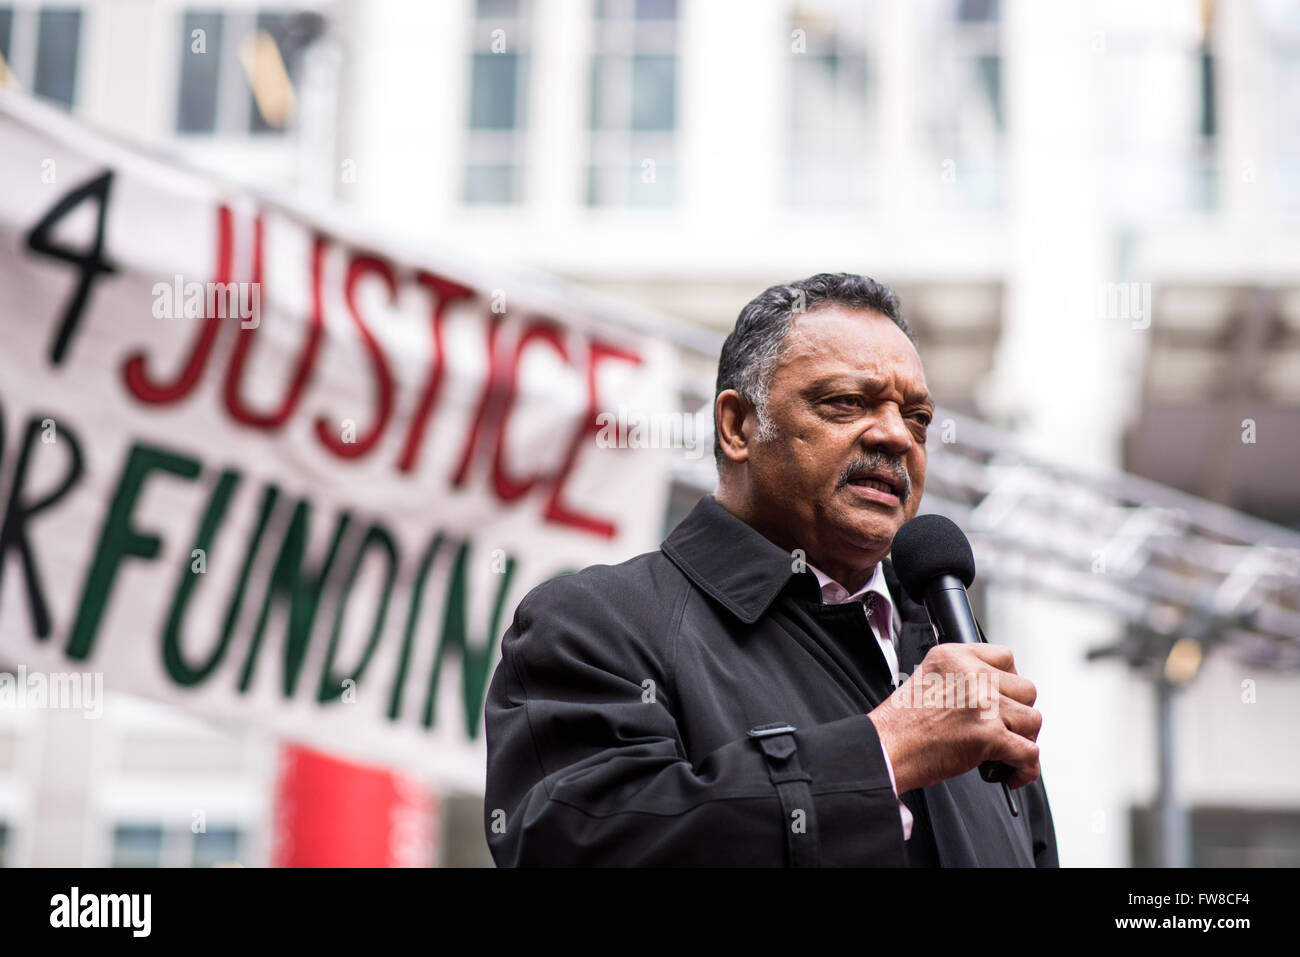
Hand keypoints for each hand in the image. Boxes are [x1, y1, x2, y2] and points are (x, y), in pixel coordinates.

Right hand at [867, 643, 1041, 792]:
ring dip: (1023, 738)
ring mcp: (983, 704)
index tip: (1004, 697)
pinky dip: (1027, 769)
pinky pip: (1029, 752)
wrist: (885, 748)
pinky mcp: (990, 735)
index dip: (1009, 681)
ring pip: (1032, 720)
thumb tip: (995, 693)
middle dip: (1018, 712)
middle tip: (1004, 727)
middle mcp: (972, 675)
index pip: (1005, 657)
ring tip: (1006, 750)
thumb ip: (961, 677)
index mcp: (955, 656)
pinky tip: (1014, 774)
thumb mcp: (928, 677)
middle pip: (1026, 689)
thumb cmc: (901, 723)